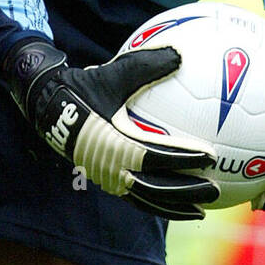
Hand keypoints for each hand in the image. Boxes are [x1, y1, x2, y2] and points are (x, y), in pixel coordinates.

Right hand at [4, 38, 217, 219]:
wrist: (50, 109)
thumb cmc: (86, 89)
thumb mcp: (114, 74)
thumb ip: (147, 65)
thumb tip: (180, 54)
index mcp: (116, 144)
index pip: (156, 157)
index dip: (184, 159)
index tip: (210, 156)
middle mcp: (113, 168)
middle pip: (156, 189)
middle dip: (187, 190)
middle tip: (215, 187)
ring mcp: (109, 179)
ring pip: (148, 201)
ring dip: (175, 206)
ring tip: (201, 210)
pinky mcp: (108, 182)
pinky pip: (138, 200)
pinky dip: (159, 205)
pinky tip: (177, 204)